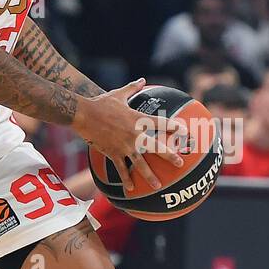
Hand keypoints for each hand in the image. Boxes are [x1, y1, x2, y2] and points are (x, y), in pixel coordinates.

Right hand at [73, 78, 185, 192]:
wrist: (83, 114)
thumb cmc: (101, 103)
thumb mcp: (118, 94)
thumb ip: (132, 88)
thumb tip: (142, 80)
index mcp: (137, 119)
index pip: (160, 123)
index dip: (173, 127)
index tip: (184, 131)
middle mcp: (134, 134)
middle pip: (156, 147)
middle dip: (170, 155)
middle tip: (180, 163)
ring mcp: (124, 146)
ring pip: (140, 164)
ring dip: (149, 176)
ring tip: (158, 185)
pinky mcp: (113, 153)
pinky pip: (121, 169)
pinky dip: (126, 179)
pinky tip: (130, 188)